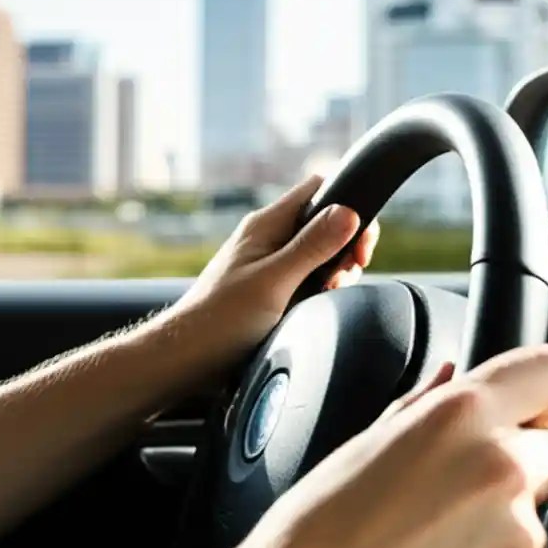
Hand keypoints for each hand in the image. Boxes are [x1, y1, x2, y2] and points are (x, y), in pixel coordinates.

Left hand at [163, 174, 380, 381]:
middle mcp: (270, 238)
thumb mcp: (275, 281)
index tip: (359, 242)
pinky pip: (308, 278)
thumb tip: (349, 212)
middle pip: (326, 223)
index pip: (319, 189)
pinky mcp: (272, 288)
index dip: (348, 205)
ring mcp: (270, 263)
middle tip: (342, 275)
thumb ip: (312, 247)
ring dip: (334, 272)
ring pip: (321, 254)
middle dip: (346, 247)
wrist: (187, 357)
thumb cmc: (220, 319)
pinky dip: (319, 289)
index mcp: (268, 224)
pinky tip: (314, 306)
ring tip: (324, 294)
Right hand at [214, 344, 547, 547]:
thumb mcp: (361, 449)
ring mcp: (517, 533)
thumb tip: (451, 375)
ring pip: (535, 514)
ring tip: (431, 539)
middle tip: (454, 492)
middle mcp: (500, 466)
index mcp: (460, 415)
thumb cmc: (314, 537)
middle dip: (516, 466)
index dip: (540, 392)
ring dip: (501, 523)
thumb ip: (422, 406)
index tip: (526, 411)